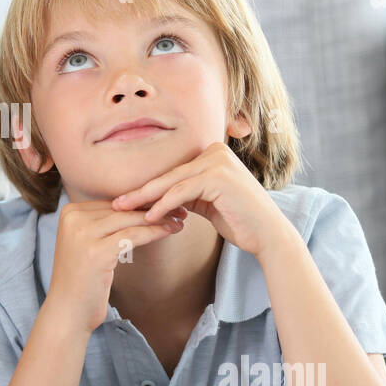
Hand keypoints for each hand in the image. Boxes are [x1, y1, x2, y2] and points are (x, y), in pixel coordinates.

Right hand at [44, 200, 186, 332]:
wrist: (68, 312)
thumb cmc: (82, 281)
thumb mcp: (87, 245)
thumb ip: (103, 225)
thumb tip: (138, 208)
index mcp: (69, 213)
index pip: (112, 203)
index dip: (140, 203)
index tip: (164, 203)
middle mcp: (72, 218)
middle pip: (121, 209)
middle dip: (152, 209)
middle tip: (177, 210)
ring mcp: (82, 234)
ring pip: (129, 220)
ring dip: (158, 219)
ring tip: (178, 220)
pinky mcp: (96, 252)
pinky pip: (132, 236)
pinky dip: (154, 232)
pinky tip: (170, 231)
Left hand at [110, 141, 290, 257]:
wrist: (268, 235)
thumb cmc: (238, 220)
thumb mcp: (206, 202)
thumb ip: (185, 194)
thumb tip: (156, 199)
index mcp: (212, 153)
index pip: (173, 172)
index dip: (149, 188)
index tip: (126, 200)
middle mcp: (215, 151)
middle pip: (170, 175)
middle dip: (141, 191)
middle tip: (116, 203)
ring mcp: (218, 161)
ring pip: (172, 182)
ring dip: (146, 198)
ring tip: (124, 210)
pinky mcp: (218, 177)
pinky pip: (182, 192)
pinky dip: (164, 205)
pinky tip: (149, 216)